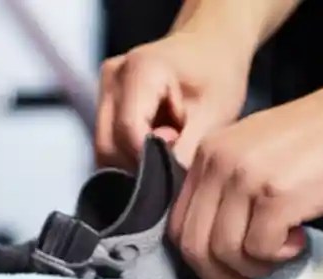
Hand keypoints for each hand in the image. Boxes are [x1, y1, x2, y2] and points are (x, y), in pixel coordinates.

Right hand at [94, 30, 252, 169]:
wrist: (210, 48)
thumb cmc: (218, 76)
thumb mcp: (214, 114)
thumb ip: (187, 148)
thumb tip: (165, 186)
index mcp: (141, 70)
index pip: (128, 131)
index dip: (149, 159)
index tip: (178, 165)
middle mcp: (113, 76)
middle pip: (108, 143)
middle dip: (139, 166)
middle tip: (175, 164)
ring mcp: (104, 88)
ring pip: (105, 147)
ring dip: (134, 162)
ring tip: (169, 152)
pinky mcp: (104, 101)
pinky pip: (108, 142)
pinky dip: (130, 154)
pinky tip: (157, 148)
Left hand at [170, 83, 322, 278]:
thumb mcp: (257, 153)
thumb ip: (230, 188)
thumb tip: (220, 243)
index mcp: (208, 153)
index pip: (177, 223)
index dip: (199, 259)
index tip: (224, 271)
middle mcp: (217, 163)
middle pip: (193, 245)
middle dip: (220, 275)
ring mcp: (244, 179)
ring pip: (224, 253)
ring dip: (254, 267)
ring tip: (283, 251)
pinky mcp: (276, 196)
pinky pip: (260, 250)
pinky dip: (280, 256)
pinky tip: (300, 238)